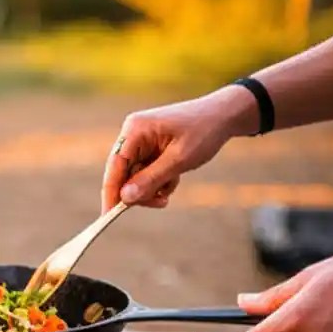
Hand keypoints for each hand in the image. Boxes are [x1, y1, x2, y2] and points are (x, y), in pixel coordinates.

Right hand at [102, 86, 257, 212]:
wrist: (224, 116)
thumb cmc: (204, 132)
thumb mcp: (179, 160)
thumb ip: (151, 180)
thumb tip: (124, 199)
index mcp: (136, 129)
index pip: (115, 166)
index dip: (111, 192)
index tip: (108, 215)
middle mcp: (133, 133)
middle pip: (123, 174)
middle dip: (140, 192)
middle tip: (161, 203)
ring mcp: (141, 140)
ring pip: (135, 176)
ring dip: (151, 188)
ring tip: (171, 188)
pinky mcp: (150, 147)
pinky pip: (145, 172)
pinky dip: (158, 181)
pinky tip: (174, 178)